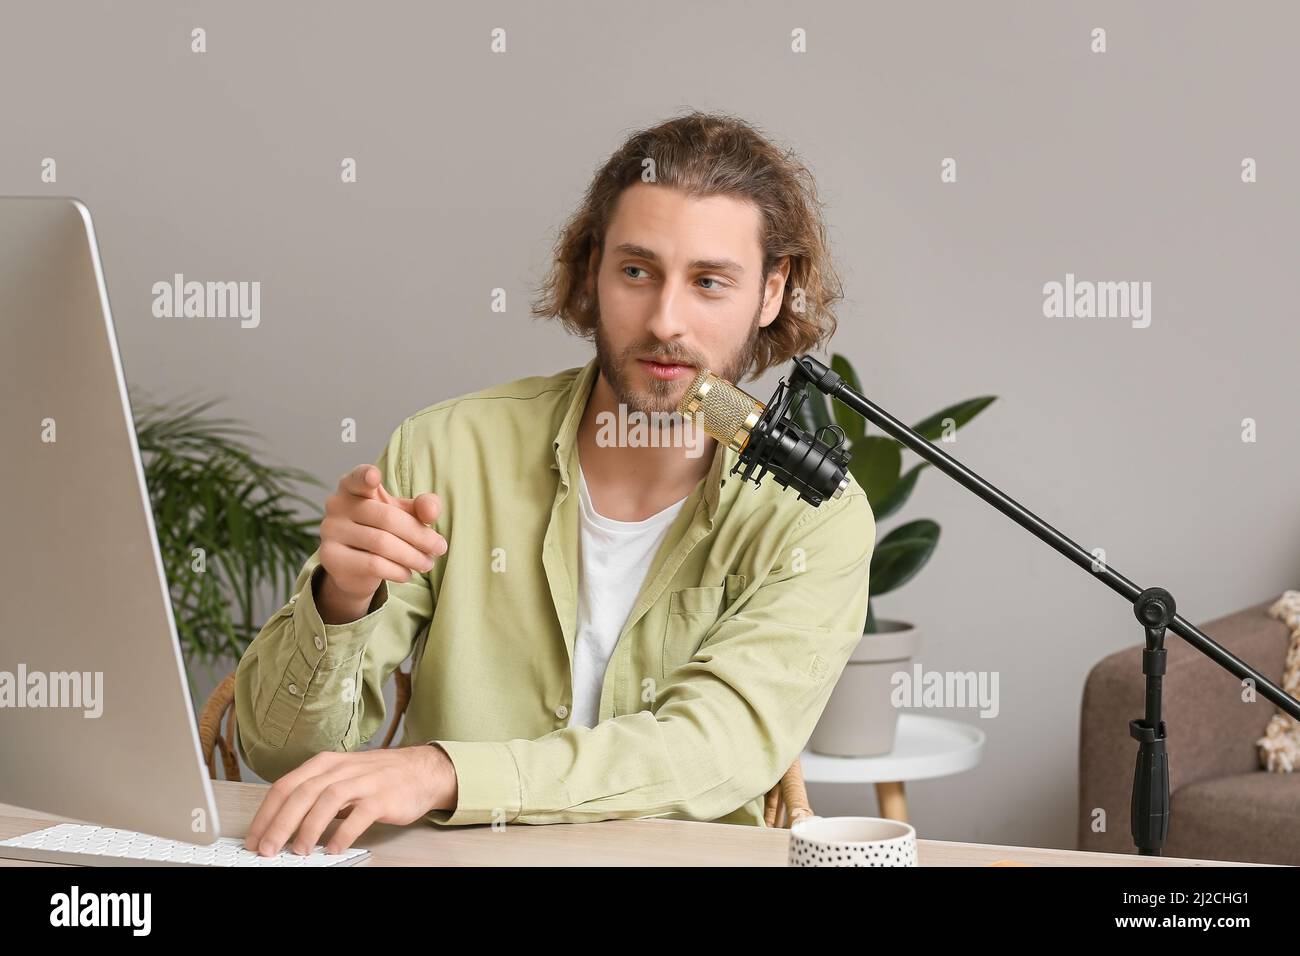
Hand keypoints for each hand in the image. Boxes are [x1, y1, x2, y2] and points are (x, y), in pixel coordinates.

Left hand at [243, 745, 458, 856]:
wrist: (421, 770)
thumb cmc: (377, 777)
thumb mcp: (341, 777)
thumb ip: (314, 795)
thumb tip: (281, 825)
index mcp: (324, 763)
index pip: (285, 786)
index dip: (266, 814)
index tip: (254, 838)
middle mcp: (341, 769)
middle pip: (302, 794)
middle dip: (280, 824)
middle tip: (268, 849)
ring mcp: (363, 782)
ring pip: (327, 801)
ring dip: (308, 829)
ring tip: (298, 852)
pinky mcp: (383, 797)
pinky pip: (359, 816)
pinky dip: (342, 834)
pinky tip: (332, 849)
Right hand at [317, 463, 446, 621]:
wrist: (356, 568)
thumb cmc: (385, 530)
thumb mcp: (406, 513)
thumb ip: (423, 506)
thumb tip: (431, 511)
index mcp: (353, 486)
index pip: (358, 478)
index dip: (365, 476)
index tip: (375, 476)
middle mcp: (336, 505)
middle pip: (387, 518)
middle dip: (420, 535)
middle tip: (440, 548)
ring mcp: (330, 531)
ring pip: (381, 544)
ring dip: (412, 556)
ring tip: (427, 563)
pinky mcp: (331, 558)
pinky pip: (372, 565)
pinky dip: (397, 571)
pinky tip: (407, 573)